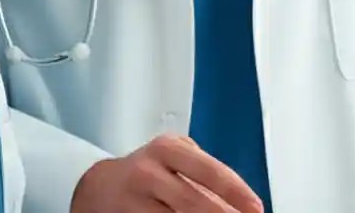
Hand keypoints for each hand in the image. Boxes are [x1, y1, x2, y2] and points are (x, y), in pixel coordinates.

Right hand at [70, 134, 263, 212]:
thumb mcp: (173, 156)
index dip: (237, 192)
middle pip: (194, 202)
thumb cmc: (147, 171)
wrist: (98, 186)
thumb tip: (242, 201)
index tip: (256, 208)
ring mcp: (134, 199)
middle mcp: (148, 172)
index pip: (209, 171)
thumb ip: (204, 170)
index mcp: (166, 149)